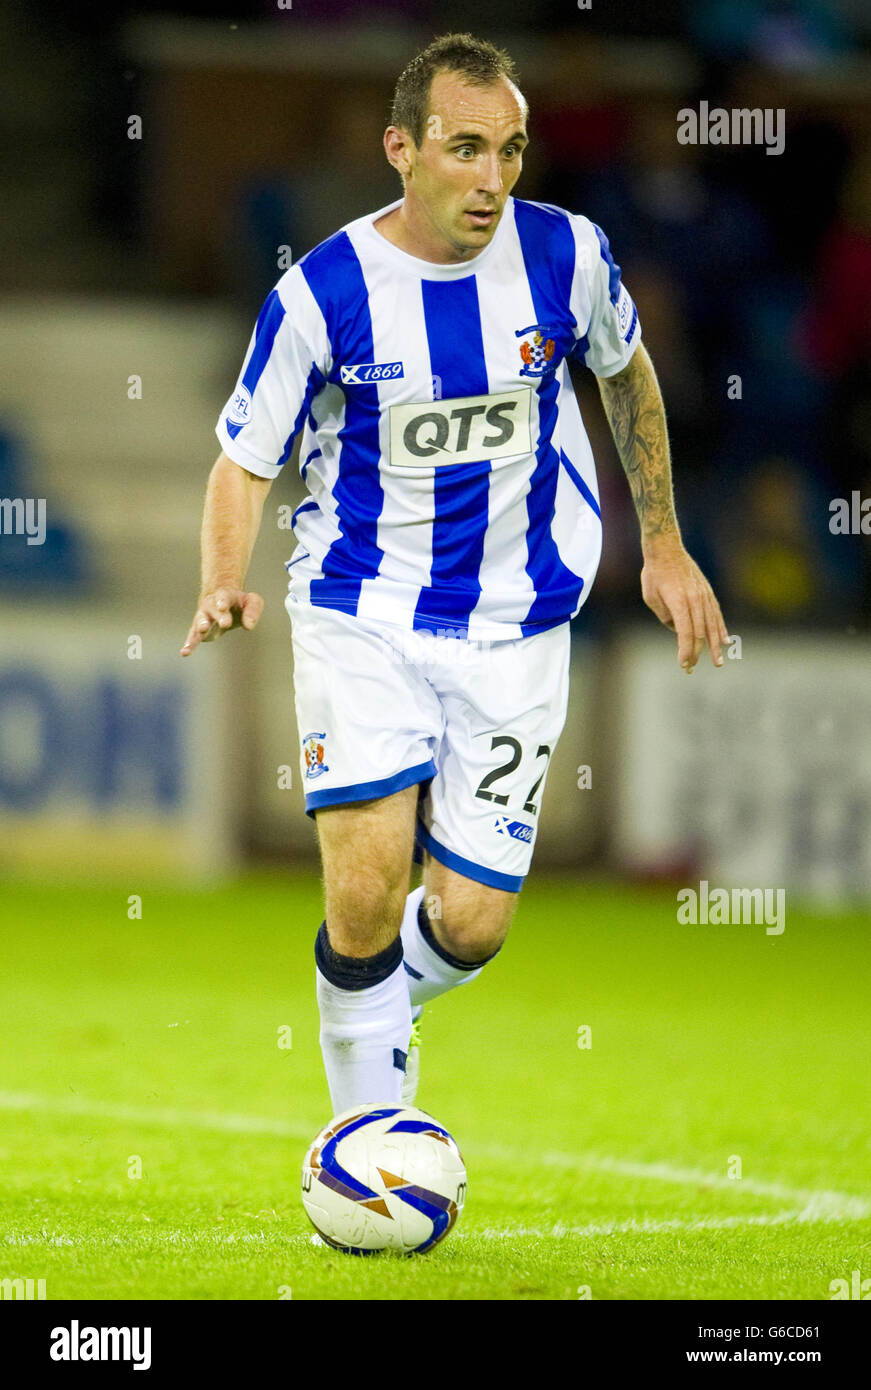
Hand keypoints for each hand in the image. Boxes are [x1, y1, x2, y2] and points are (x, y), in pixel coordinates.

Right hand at [180, 586, 263, 655]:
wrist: (221, 601)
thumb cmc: (240, 603)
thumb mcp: (252, 601)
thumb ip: (253, 611)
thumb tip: (249, 626)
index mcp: (225, 595)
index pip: (224, 597)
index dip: (223, 602)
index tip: (223, 607)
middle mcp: (211, 605)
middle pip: (213, 609)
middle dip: (218, 616)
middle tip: (225, 624)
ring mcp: (203, 617)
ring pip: (201, 622)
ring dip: (201, 627)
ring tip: (202, 631)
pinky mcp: (199, 629)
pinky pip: (193, 636)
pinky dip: (190, 643)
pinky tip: (184, 652)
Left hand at [640, 538, 728, 671]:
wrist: (666, 549)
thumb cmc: (654, 574)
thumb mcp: (652, 598)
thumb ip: (665, 617)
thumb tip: (678, 630)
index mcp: (679, 602)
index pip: (685, 633)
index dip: (685, 651)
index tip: (683, 664)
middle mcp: (695, 600)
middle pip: (699, 633)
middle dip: (695, 654)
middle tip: (690, 669)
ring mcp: (704, 596)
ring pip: (711, 625)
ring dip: (714, 646)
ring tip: (717, 662)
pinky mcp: (707, 592)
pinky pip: (716, 614)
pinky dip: (720, 628)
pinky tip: (724, 641)